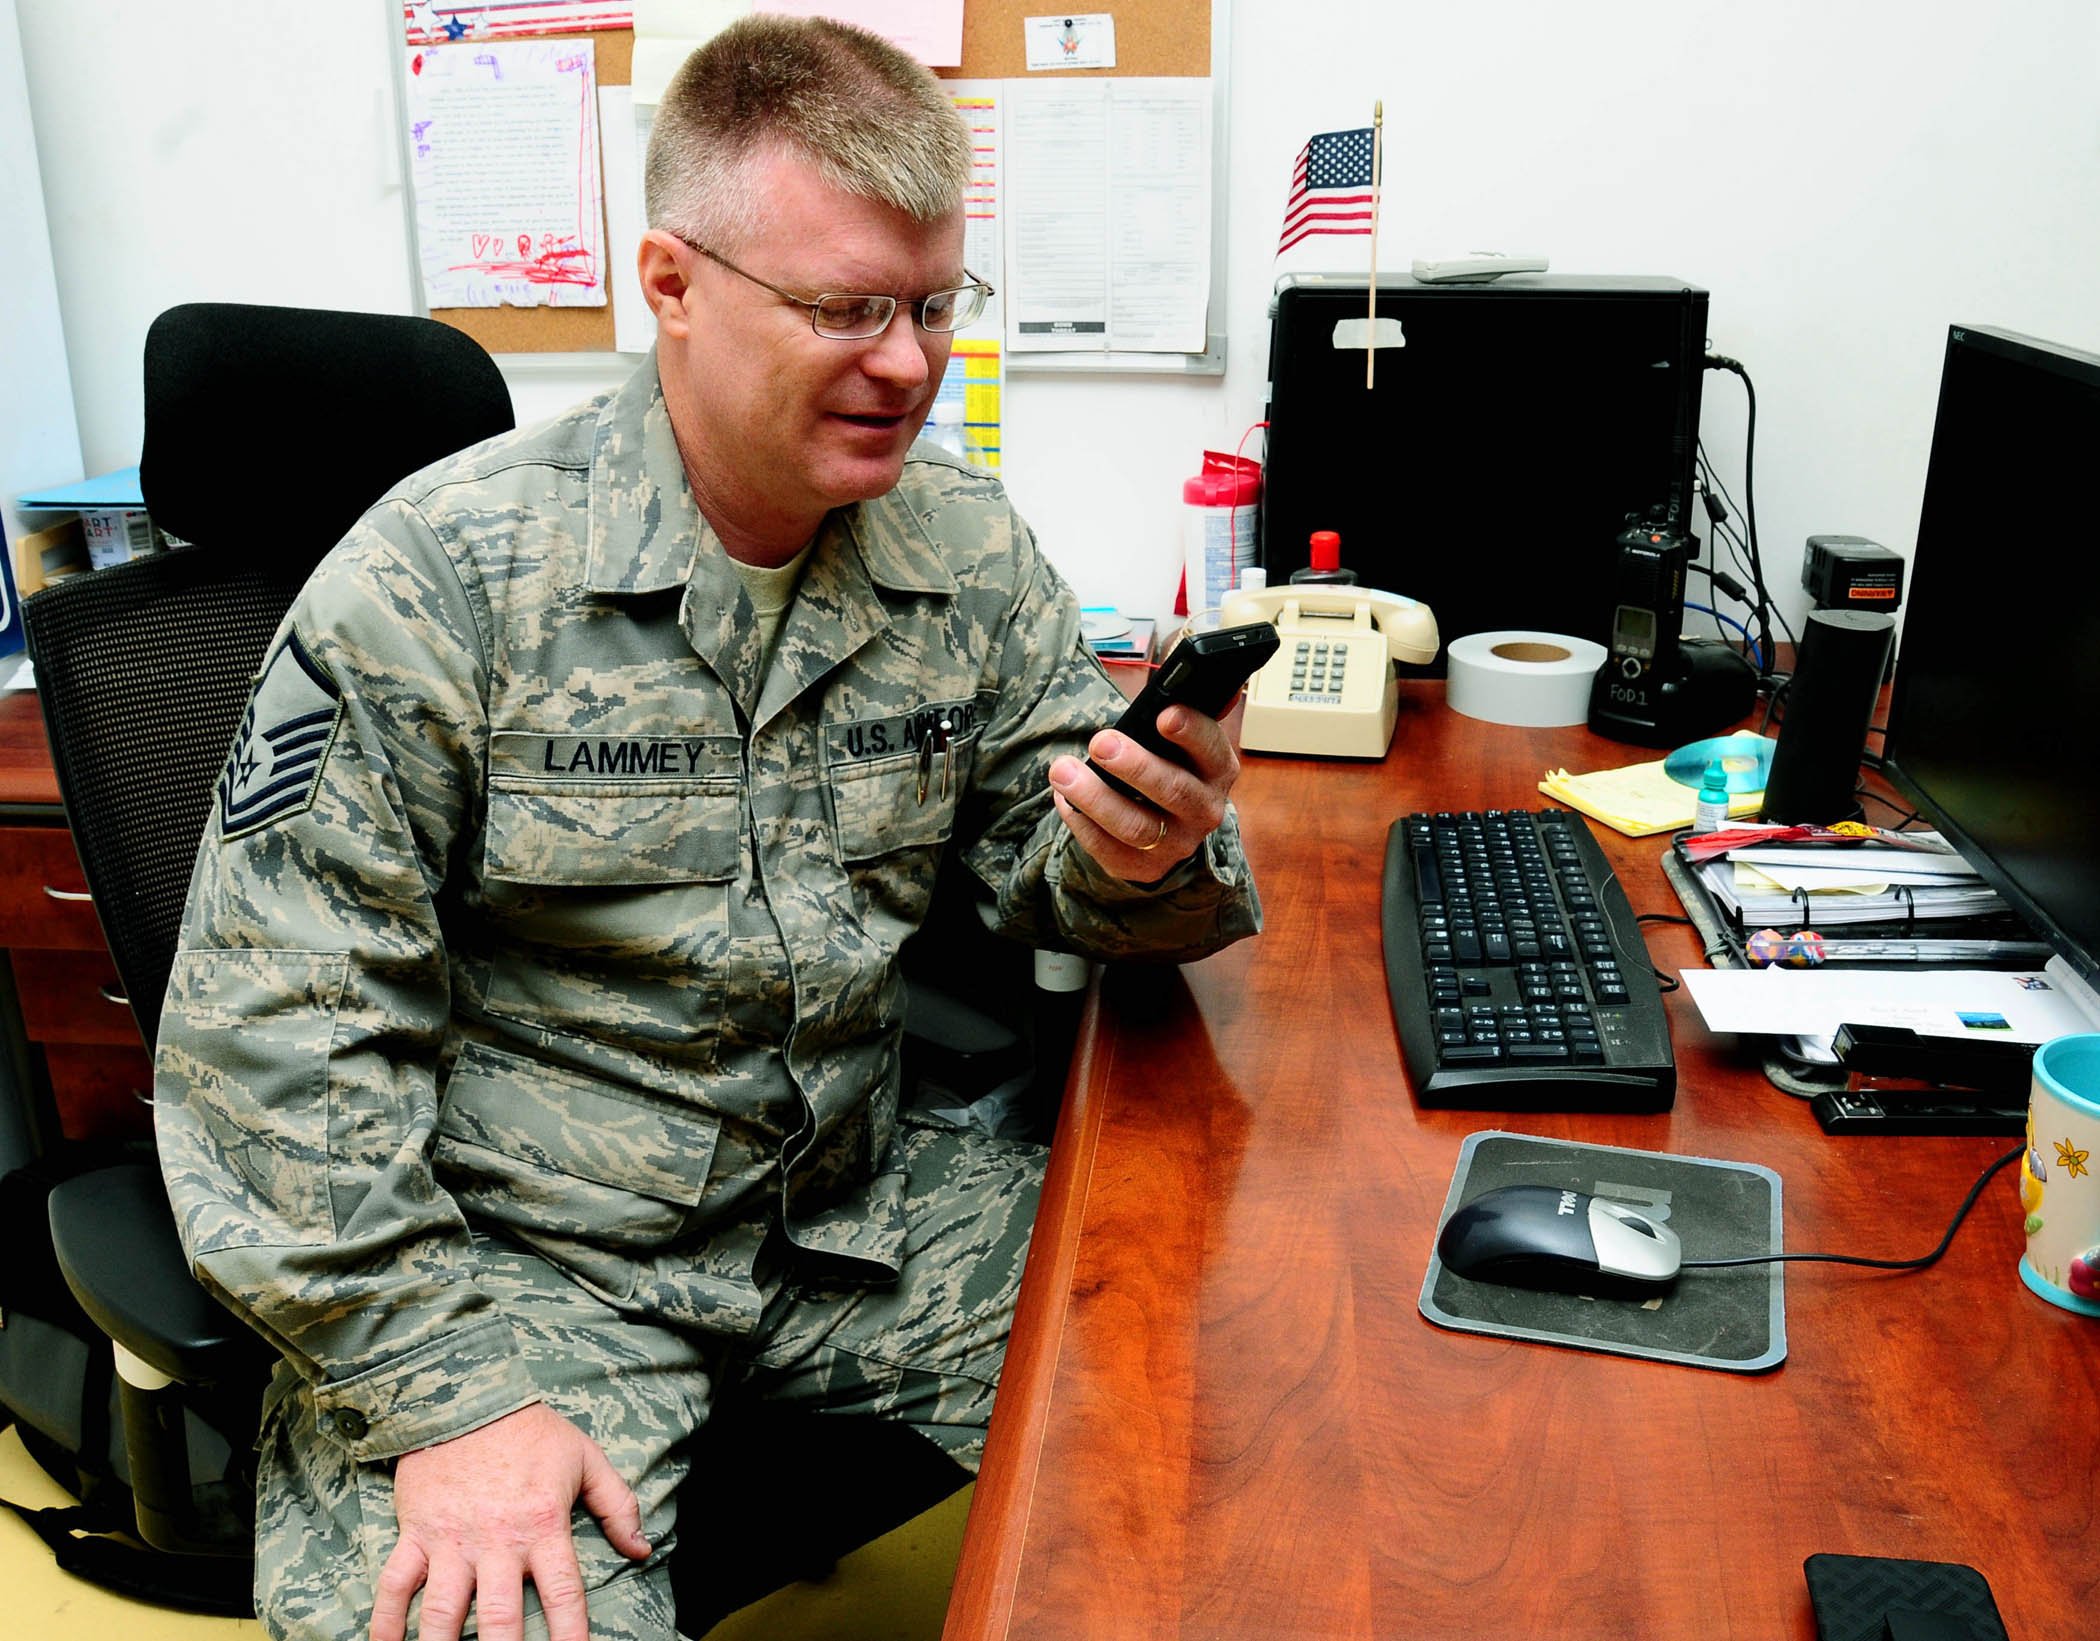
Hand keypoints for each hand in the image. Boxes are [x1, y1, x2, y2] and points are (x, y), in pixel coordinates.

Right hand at [370, 1401, 650, 1640]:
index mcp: (544, 1524)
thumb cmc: (531, 1430)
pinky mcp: (416, 1533)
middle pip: (501, 1617)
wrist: (468, 1393)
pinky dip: (385, 1622)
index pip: (563, 1595)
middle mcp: (497, 1541)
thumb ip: (618, 1505)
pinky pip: (395, 1585)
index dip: (570, 1635)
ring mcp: (452, 1540)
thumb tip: (642, 1549)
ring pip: (442, 1611)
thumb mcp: (587, 1458)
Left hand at [1049, 704, 1239, 881]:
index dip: (1191, 732)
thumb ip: (1190, 709)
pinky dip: (1082, 824)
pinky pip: (1109, 849)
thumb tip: (1217, 685)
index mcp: (1217, 769)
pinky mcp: (1144, 867)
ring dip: (1095, 798)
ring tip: (1062, 771)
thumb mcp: (1183, 740)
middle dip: (1135, 766)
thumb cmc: (1168, 764)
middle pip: (1173, 791)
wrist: (1170, 824)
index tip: (1163, 715)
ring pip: (1136, 827)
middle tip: (1100, 742)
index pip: (1211, 748)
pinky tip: (1063, 799)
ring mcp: (1176, 844)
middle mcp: (1204, 810)